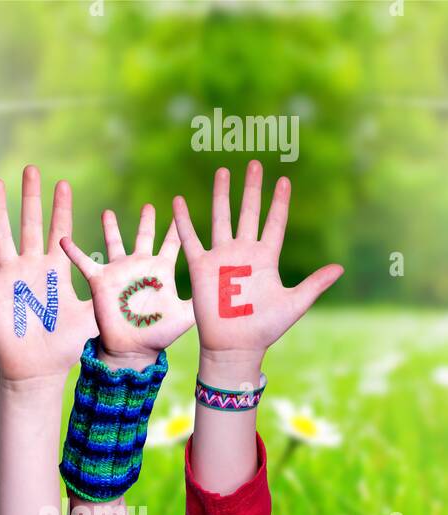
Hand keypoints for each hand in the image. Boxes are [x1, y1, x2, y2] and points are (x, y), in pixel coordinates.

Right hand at [0, 166, 94, 381]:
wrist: (36, 369)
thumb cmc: (64, 346)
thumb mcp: (91, 317)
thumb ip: (104, 296)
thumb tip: (134, 283)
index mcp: (55, 270)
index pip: (59, 231)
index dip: (61, 208)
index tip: (62, 182)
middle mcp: (31, 267)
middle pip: (30, 224)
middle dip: (30, 196)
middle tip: (30, 169)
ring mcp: (8, 277)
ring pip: (1, 234)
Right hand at [60, 203, 193, 364]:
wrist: (133, 348)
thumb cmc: (160, 334)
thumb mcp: (186, 314)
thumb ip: (200, 296)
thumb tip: (220, 285)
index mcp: (162, 271)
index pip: (172, 242)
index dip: (176, 225)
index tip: (181, 205)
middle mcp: (141, 266)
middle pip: (144, 236)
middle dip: (147, 221)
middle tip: (149, 205)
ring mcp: (120, 271)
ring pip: (114, 242)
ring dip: (111, 228)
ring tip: (107, 212)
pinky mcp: (100, 280)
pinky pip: (84, 262)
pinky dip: (74, 251)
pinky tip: (64, 239)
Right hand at [172, 161, 342, 364]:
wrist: (235, 345)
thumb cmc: (265, 328)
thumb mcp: (295, 304)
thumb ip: (315, 283)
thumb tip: (340, 268)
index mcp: (266, 258)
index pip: (274, 223)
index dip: (279, 202)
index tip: (283, 181)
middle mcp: (243, 253)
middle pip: (248, 212)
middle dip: (251, 189)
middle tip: (255, 164)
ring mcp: (221, 257)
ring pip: (220, 218)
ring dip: (221, 195)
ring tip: (223, 171)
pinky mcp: (200, 266)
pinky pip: (190, 239)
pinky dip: (183, 220)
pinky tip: (178, 201)